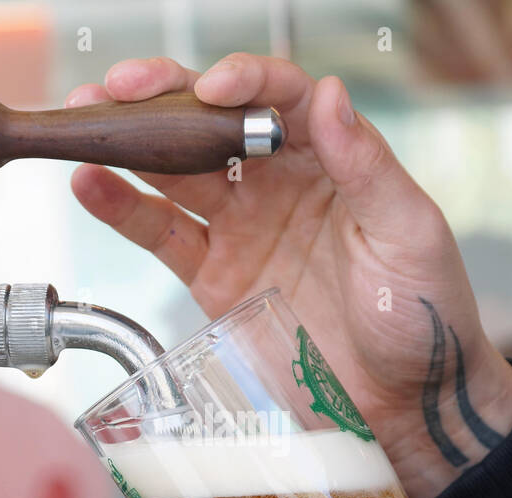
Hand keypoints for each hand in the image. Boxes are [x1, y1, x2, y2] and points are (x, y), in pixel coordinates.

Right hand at [67, 55, 511, 497]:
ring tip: (86, 119)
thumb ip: (366, 165)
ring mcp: (244, 228)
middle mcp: (282, 183)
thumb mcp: (409, 234)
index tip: (212, 88)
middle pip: (213, 121)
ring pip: (176, 170)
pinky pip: (163, 233)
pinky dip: (123, 208)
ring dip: (129, 141)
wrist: (405, 403)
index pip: (280, 97)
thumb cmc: (425, 315)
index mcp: (334, 160)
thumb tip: (330, 94)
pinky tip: (91, 183)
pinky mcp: (217, 277)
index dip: (243, 81)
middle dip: (164, 96)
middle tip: (121, 86)